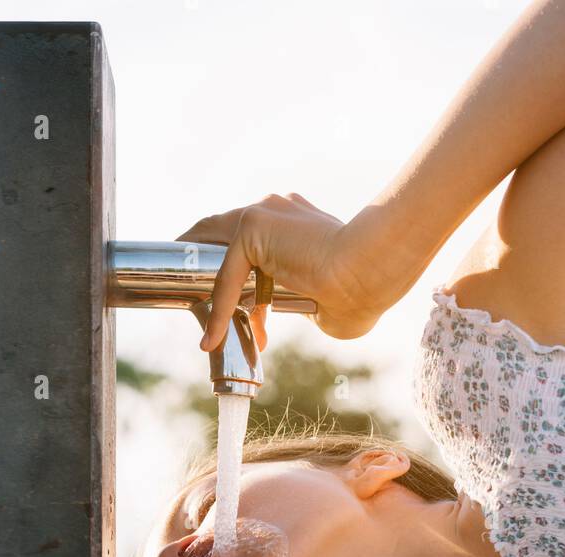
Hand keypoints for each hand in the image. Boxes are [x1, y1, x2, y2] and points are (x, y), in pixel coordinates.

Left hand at [176, 192, 392, 352]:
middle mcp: (276, 209)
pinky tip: (212, 338)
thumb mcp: (326, 300)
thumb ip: (307, 300)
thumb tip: (312, 314)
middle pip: (222, 238)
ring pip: (220, 257)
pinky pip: (225, 275)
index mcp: (296, 222)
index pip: (252, 245)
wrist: (371, 274)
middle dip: (203, 271)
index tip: (239, 313)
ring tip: (197, 325)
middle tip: (192, 305)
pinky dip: (217, 308)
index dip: (238, 279)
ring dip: (205, 291)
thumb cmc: (365, 293)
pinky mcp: (253, 226)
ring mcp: (264, 212)